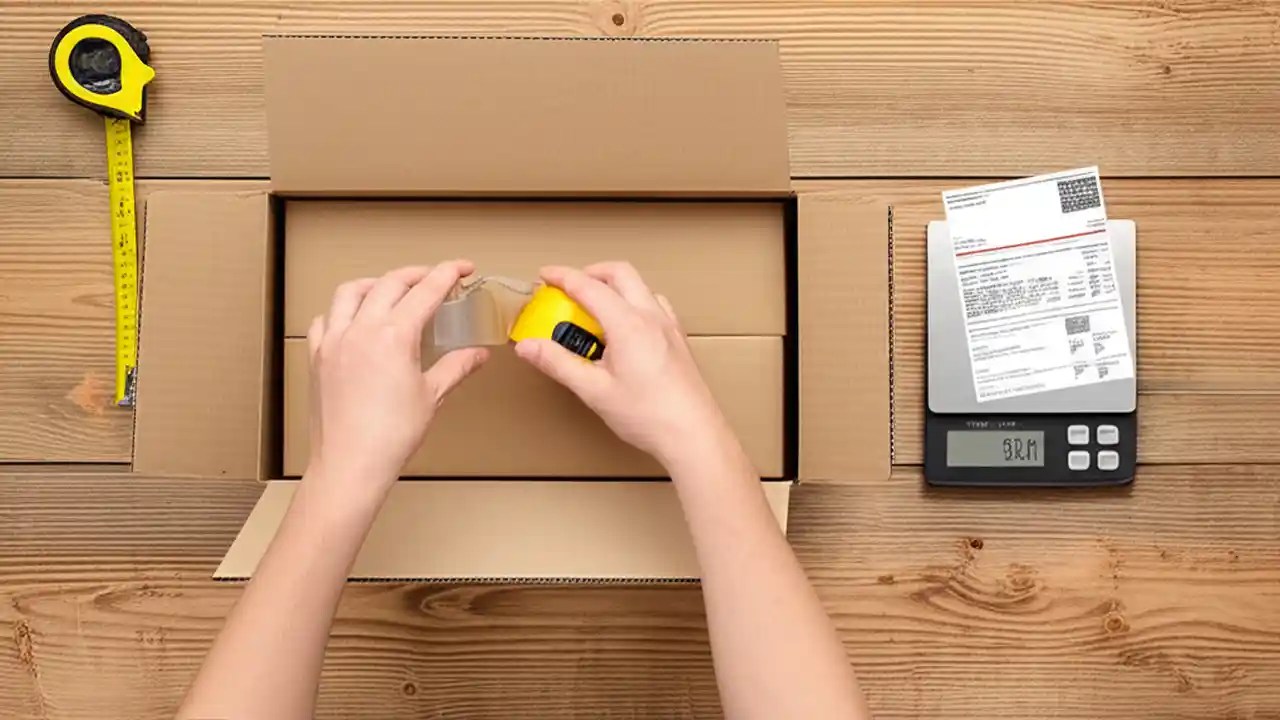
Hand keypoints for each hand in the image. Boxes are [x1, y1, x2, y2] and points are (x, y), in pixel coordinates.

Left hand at [306, 262, 488, 499]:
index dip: (448, 274)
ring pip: (351, 292)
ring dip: (375, 283)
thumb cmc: (391, 436)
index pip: (425, 291)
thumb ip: (456, 367)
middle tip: (436, 278)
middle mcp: (361, 330)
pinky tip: (353, 320)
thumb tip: (478, 354)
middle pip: (390, 283)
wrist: (350, 464)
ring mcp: (334, 341)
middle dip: (416, 274)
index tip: (463, 268)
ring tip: (392, 289)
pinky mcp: (317, 357)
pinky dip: (341, 310)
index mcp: (394, 335)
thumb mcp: (432, 396)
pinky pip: (325, 319)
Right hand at [514, 262, 733, 468]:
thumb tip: (526, 346)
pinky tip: (626, 329)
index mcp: (628, 324)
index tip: (545, 276)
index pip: (589, 286)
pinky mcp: (679, 340)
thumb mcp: (594, 390)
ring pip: (641, 287)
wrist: (693, 434)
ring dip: (616, 286)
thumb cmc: (647, 415)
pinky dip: (635, 303)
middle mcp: (652, 317)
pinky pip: (656, 306)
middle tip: (570, 288)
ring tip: (596, 309)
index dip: (563, 277)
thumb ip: (558, 363)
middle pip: (620, 273)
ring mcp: (669, 326)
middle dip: (591, 272)